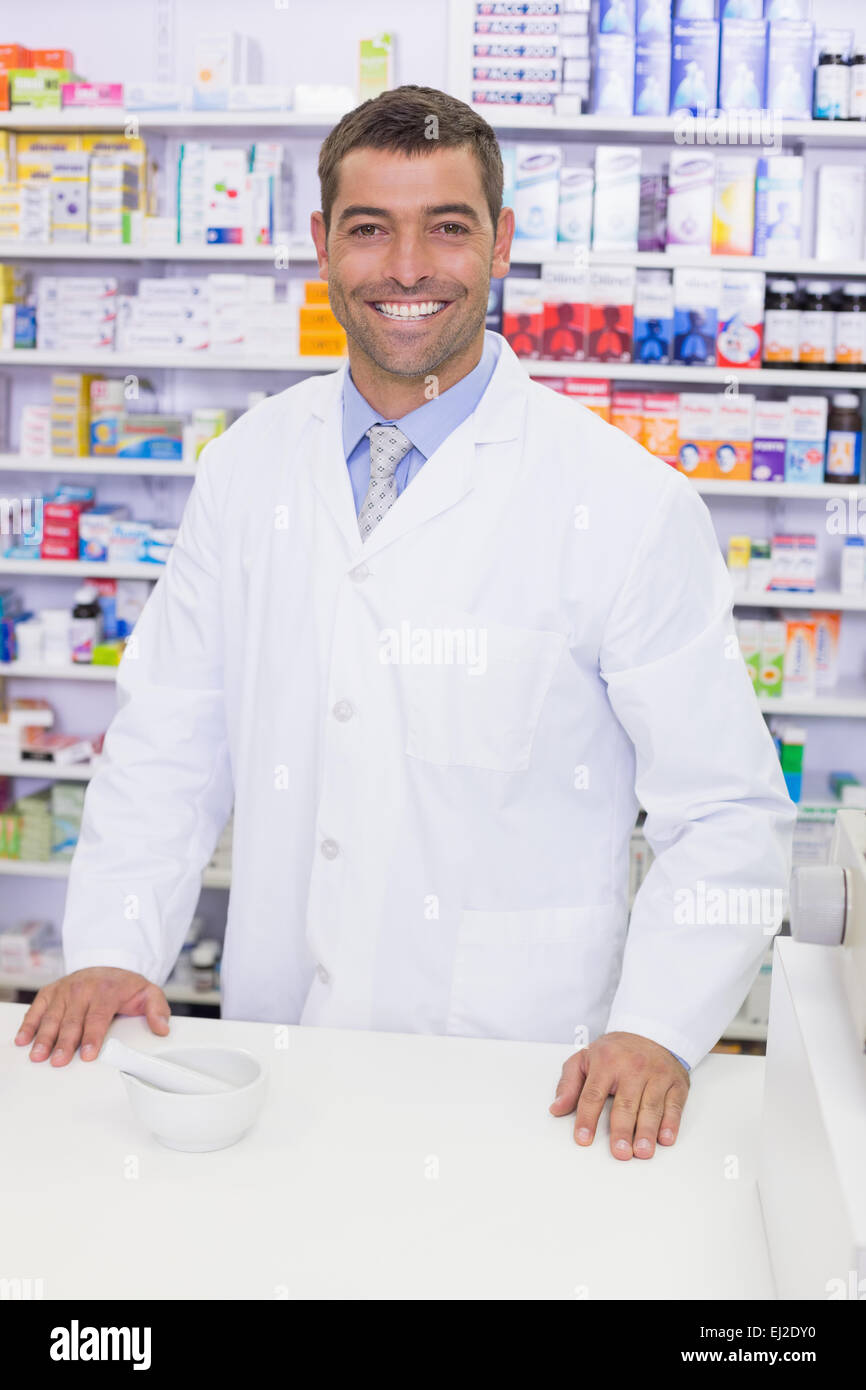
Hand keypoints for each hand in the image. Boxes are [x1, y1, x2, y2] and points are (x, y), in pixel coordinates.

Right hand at [13, 967, 170, 1066]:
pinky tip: (23, 1039)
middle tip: (58, 1061)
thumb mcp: (148, 992)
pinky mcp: (51, 991)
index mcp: (107, 990)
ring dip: (44, 1037)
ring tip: (38, 1055)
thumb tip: (162, 1028)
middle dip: (64, 1042)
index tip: (87, 1054)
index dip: (92, 1037)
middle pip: (72, 1019)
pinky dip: (29, 1023)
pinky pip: (37, 1007)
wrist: (108, 963)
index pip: (98, 1017)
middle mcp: (82, 988)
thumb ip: (157, 1010)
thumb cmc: (125, 985)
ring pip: (52, 1016)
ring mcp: (65, 989)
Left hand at [549, 1031, 689, 1159]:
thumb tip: (556, 1108)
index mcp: (606, 1062)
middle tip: (620, 1152)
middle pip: (626, 1104)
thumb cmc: (614, 1052)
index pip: (593, 1094)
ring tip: (642, 1151)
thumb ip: (568, 1083)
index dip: (587, 1118)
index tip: (583, 1138)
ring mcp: (656, 1075)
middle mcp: (633, 1067)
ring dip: (647, 1131)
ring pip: (651, 1106)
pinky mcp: (676, 1083)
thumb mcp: (584, 1059)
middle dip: (622, 1130)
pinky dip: (671, 1123)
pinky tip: (665, 1139)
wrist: (650, 1032)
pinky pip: (674, 1105)